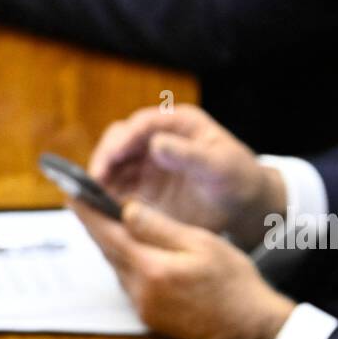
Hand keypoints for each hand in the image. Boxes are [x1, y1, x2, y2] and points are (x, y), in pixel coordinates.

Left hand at [73, 198, 294, 338]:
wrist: (250, 328)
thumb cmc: (233, 282)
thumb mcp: (202, 243)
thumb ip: (160, 227)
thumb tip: (126, 210)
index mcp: (151, 269)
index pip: (107, 234)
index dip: (87, 211)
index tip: (71, 191)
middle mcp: (139, 292)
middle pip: (108, 251)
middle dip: (96, 225)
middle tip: (85, 201)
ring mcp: (143, 308)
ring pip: (118, 267)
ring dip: (113, 244)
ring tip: (109, 220)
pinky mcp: (150, 318)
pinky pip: (130, 283)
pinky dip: (128, 262)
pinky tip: (135, 251)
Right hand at [89, 105, 284, 246]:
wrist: (245, 205)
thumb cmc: (238, 177)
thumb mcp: (220, 165)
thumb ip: (190, 155)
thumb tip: (156, 143)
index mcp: (177, 123)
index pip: (140, 125)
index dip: (122, 141)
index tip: (110, 159)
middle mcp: (155, 139)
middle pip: (117, 143)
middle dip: (103, 161)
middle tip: (93, 184)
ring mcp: (147, 165)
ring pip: (112, 168)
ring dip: (100, 183)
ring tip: (91, 202)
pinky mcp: (143, 189)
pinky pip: (117, 193)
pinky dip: (107, 201)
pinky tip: (101, 215)